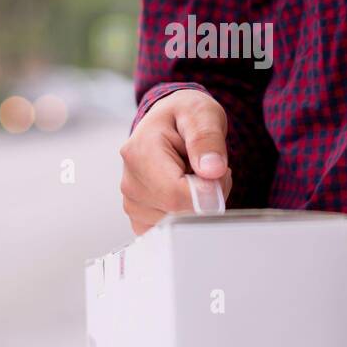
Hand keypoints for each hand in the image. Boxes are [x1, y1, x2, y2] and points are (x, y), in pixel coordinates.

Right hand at [119, 89, 232, 234]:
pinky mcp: (139, 218)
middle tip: (208, 171)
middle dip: (205, 198)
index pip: (176, 194)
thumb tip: (211, 170)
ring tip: (194, 178)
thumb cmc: (184, 117)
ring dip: (198, 207)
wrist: (171, 122)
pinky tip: (185, 194)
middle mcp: (130, 181)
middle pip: (178, 213)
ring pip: (177, 225)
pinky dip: (186, 217)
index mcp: (140, 152)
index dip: (207, 190)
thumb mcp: (202, 114)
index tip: (216, 171)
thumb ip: (208, 139)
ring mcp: (132, 202)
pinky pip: (170, 232)